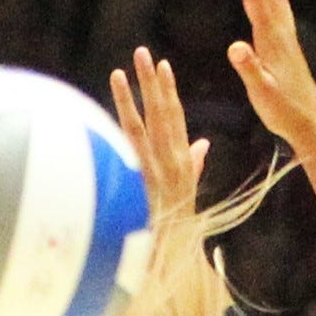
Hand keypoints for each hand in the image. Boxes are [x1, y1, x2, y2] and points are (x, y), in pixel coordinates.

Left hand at [107, 48, 208, 226]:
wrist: (170, 260)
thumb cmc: (175, 228)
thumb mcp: (187, 193)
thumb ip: (194, 165)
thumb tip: (203, 143)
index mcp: (184, 164)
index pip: (177, 120)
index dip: (170, 92)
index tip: (163, 68)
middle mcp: (173, 163)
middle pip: (162, 115)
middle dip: (152, 83)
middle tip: (143, 54)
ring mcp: (156, 172)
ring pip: (143, 126)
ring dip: (132, 97)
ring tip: (120, 71)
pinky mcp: (142, 183)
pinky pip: (129, 148)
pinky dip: (121, 125)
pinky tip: (111, 110)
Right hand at [225, 0, 315, 157]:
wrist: (310, 123)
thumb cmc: (284, 110)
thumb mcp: (261, 92)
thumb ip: (248, 67)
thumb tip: (234, 46)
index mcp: (272, 41)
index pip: (257, 3)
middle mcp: (281, 34)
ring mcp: (287, 39)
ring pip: (277, 1)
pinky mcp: (289, 47)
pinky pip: (281, 12)